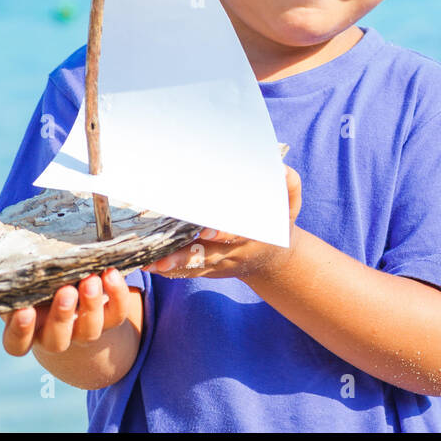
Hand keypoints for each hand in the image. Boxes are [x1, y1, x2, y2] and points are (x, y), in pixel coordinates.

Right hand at [0, 267, 131, 355]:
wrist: (73, 291)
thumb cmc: (39, 285)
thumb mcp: (25, 283)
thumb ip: (19, 279)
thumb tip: (12, 260)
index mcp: (26, 331)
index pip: (17, 343)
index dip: (20, 330)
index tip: (24, 310)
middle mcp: (53, 337)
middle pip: (57, 340)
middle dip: (62, 316)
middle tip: (66, 291)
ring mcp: (82, 332)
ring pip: (89, 331)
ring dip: (91, 305)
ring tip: (92, 279)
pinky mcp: (108, 321)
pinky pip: (116, 316)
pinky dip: (117, 295)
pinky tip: (111, 274)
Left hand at [142, 163, 302, 280]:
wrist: (273, 260)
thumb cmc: (276, 223)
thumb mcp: (289, 205)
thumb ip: (289, 186)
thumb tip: (280, 168)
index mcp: (255, 235)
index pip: (237, 234)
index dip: (223, 233)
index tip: (207, 230)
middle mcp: (236, 252)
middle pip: (209, 255)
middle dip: (187, 256)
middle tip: (164, 255)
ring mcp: (221, 264)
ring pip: (195, 266)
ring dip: (173, 265)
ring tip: (151, 262)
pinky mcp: (209, 270)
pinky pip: (190, 272)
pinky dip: (172, 271)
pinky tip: (151, 265)